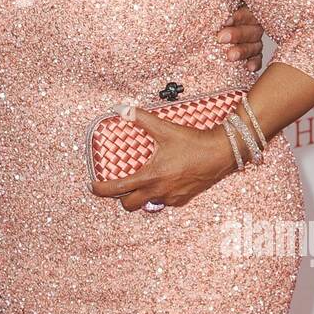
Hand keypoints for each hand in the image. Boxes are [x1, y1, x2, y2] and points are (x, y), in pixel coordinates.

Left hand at [90, 106, 236, 210]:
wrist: (221, 153)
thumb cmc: (193, 141)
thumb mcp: (164, 128)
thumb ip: (140, 118)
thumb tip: (121, 109)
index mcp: (151, 176)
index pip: (117, 190)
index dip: (100, 190)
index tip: (93, 186)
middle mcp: (159, 191)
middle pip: (129, 205)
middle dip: (121, 197)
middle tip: (119, 184)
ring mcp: (171, 198)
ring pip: (147, 204)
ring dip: (141, 196)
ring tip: (142, 180)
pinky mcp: (182, 200)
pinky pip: (163, 202)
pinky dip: (158, 194)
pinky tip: (162, 181)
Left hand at [216, 1, 262, 71]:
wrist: (205, 30)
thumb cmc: (209, 10)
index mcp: (246, 7)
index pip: (247, 11)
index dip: (238, 16)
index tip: (225, 21)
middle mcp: (253, 23)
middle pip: (253, 29)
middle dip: (237, 34)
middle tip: (221, 38)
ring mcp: (254, 39)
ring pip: (255, 45)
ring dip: (243, 51)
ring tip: (230, 56)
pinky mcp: (253, 54)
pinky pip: (257, 58)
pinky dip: (254, 63)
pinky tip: (248, 67)